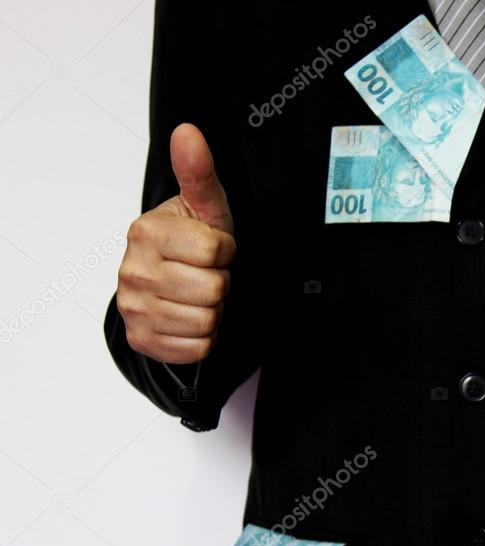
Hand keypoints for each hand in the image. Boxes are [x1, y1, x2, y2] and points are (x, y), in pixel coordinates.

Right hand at [116, 123, 235, 362]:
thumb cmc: (192, 241)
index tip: (213, 248)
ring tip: (198, 294)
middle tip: (205, 274)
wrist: (167, 282)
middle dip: (219, 282)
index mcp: (145, 232)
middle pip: (214, 290)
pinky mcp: (141, 340)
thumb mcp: (204, 206)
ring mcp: (133, 308)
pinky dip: (204, 337)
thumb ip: (198, 172)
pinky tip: (191, 317)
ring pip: (207, 321)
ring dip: (213, 310)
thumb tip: (187, 131)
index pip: (216, 252)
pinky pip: (198, 348)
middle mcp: (132, 271)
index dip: (225, 251)